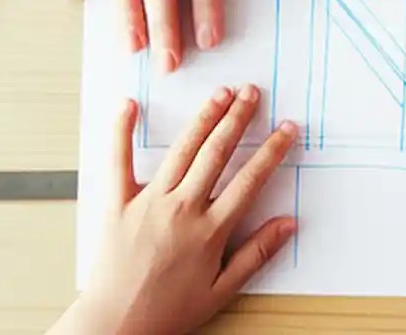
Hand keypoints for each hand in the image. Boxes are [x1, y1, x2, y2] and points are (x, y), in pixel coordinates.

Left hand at [51, 86, 297, 334]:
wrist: (117, 324)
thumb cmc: (169, 312)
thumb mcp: (222, 290)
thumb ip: (257, 254)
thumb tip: (288, 224)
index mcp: (210, 231)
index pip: (250, 179)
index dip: (272, 150)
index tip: (286, 129)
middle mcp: (182, 209)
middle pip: (218, 153)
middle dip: (239, 118)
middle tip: (253, 93)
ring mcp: (149, 202)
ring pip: (182, 150)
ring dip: (204, 117)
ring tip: (220, 94)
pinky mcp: (118, 203)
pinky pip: (119, 161)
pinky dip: (121, 131)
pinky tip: (129, 106)